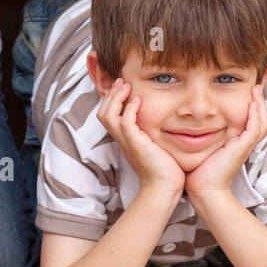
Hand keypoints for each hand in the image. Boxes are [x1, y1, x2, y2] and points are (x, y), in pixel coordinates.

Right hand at [96, 79, 184, 197]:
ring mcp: (126, 141)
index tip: (122, 86)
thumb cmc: (163, 167)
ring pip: (108, 115)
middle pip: (102, 112)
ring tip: (126, 86)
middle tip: (121, 80)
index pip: (107, 115)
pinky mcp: (135, 143)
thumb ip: (150, 130)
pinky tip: (138, 100)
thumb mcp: (153, 144)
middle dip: (111, 94)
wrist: (164, 186)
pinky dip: (129, 109)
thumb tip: (161, 117)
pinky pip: (125, 122)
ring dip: (116, 98)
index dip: (111, 99)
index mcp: (123, 138)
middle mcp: (120, 139)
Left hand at [183, 85, 266, 201]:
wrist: (203, 189)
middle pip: (264, 120)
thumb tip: (194, 121)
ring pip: (263, 123)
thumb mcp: (205, 146)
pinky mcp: (242, 148)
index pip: (255, 122)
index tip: (249, 92)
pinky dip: (255, 115)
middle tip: (256, 88)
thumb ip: (205, 134)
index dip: (255, 107)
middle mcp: (245, 143)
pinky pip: (254, 128)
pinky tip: (252, 104)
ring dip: (261, 105)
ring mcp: (245, 146)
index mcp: (239, 142)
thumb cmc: (200, 170)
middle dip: (262, 103)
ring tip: (256, 91)